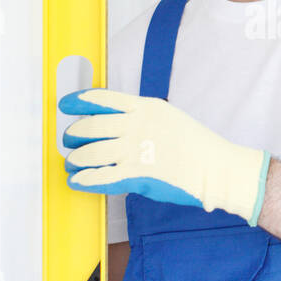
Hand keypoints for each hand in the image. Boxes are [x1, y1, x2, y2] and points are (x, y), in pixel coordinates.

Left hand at [58, 88, 270, 226]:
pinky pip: (101, 177)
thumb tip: (118, 122)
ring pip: (91, 152)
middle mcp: (136, 126)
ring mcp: (135, 151)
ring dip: (76, 158)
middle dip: (74, 134)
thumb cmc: (197, 144)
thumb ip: (142, 117)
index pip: (103, 99)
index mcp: (145, 107)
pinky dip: (84, 179)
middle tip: (69, 139)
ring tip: (72, 162)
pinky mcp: (136, 175)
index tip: (65, 104)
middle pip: (91, 126)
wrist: (216, 167)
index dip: (79, 101)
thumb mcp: (168, 117)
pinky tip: (76, 181)